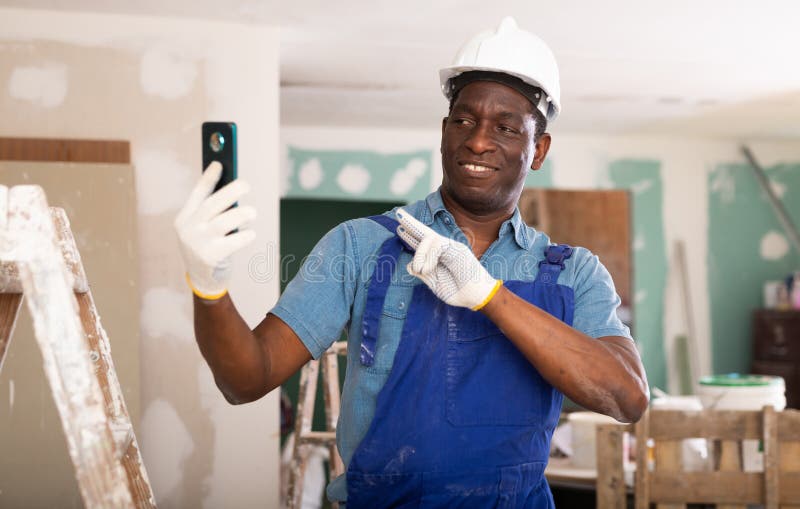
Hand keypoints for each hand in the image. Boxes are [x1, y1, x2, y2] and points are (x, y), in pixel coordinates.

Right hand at [174, 162, 256, 299]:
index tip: (219, 164)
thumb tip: (233, 189)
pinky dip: (244, 236)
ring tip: (252, 213)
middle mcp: (188, 230)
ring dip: (241, 214)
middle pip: (212, 205)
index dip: (208, 178)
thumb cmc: (208, 248)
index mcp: (184, 219)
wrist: (203, 281)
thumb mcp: (203, 229)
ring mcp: (198, 244)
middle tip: (246, 185)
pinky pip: (232, 242)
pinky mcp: (210, 257)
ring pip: (223, 222)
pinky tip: (251, 234)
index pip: (197, 194)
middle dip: (230, 191)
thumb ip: (212, 212)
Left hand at [395, 208, 501, 309]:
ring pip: (427, 239)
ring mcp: (451, 246)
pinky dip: (428, 258)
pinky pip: (436, 245)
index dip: (411, 235)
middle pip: (425, 231)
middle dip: (411, 223)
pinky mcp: (456, 247)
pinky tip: (428, 270)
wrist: (475, 296)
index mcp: (438, 257)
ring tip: (421, 270)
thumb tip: (409, 266)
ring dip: (419, 255)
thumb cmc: (458, 291)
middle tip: (398, 213)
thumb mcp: (434, 283)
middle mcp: (444, 248)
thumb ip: (422, 274)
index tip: (399, 228)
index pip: (422, 242)